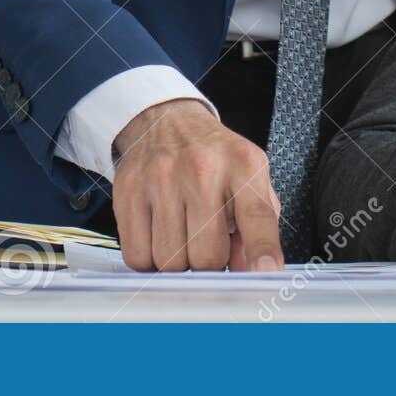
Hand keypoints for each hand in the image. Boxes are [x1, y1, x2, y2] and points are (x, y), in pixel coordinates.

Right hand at [110, 99, 283, 271]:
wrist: (167, 123)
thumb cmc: (214, 157)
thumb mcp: (249, 178)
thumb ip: (259, 225)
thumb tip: (251, 271)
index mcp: (243, 165)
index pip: (257, 215)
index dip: (262, 249)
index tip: (268, 272)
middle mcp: (202, 169)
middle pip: (207, 256)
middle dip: (211, 262)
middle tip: (210, 240)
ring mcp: (161, 180)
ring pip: (170, 262)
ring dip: (179, 261)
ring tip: (184, 233)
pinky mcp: (128, 193)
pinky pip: (137, 257)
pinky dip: (149, 258)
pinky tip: (160, 233)